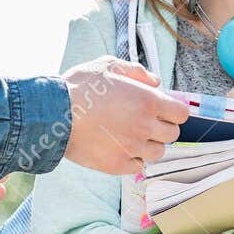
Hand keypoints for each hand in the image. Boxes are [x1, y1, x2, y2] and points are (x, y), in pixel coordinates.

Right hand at [61, 56, 190, 175]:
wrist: (52, 114)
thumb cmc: (79, 87)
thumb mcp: (108, 65)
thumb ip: (136, 71)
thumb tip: (155, 82)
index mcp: (149, 101)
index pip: (181, 114)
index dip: (172, 112)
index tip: (162, 110)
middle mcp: (146, 126)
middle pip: (172, 134)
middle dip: (162, 128)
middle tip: (144, 123)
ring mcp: (132, 147)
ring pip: (158, 153)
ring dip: (149, 145)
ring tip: (131, 137)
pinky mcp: (117, 164)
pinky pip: (138, 167)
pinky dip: (133, 160)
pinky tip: (120, 149)